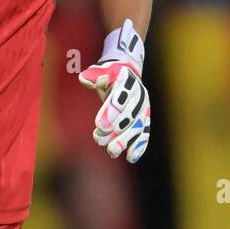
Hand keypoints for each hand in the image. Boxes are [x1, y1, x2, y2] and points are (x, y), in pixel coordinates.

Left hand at [78, 18, 150, 163]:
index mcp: (128, 82)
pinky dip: (139, 146)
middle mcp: (139, 96)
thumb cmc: (111, 73)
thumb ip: (95, 75)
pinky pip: (145, 133)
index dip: (110, 112)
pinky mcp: (145, 120)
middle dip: (114, 129)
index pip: (119, 98)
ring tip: (111, 151)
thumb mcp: (103, 70)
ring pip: (137, 127)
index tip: (98, 125)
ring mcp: (144, 109)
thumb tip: (84, 78)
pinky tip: (131, 158)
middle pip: (128, 115)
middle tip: (99, 139)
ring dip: (125, 140)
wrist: (128, 73)